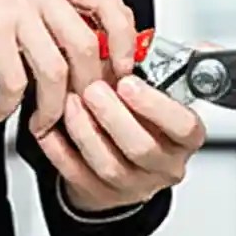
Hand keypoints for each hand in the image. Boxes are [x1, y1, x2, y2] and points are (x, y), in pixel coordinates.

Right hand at [0, 0, 139, 134]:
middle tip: (83, 107)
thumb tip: (94, 47)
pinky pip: (16, 82)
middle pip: (86, 44)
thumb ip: (52, 10)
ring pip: (56, 70)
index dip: (124, 36)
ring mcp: (12, 9)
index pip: (108, 0)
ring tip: (43, 120)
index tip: (124, 65)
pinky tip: (4, 109)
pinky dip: (12, 104)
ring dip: (53, 106)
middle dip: (89, 87)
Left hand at [38, 76, 205, 212]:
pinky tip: (50, 130)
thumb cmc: (144, 117)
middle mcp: (165, 165)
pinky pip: (78, 177)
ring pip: (109, 165)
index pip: (183, 127)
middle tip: (92, 89)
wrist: (129, 157)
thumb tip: (141, 40)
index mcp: (185, 139)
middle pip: (142, 147)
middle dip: (113, 115)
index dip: (156, 106)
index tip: (129, 83)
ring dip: (86, 131)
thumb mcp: (159, 91)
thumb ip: (153, 70)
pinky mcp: (104, 196)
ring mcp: (136, 185)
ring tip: (70, 103)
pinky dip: (61, 152)